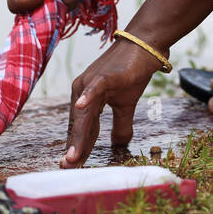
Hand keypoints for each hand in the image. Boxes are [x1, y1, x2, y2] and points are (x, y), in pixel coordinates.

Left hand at [61, 40, 160, 167]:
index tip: (72, 167)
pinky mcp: (106, 75)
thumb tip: (118, 145)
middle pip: (79, 124)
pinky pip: (95, 88)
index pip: (82, 128)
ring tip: (72, 157)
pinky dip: (88, 97)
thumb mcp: (126, 104)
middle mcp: (82, 89)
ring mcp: (92, 81)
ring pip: (85, 114)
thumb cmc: (132, 72)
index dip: (78, 147)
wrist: (144, 45)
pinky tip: (80, 108)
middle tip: (68, 168)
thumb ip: (120, 125)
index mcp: (86, 97)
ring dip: (79, 136)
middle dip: (74, 147)